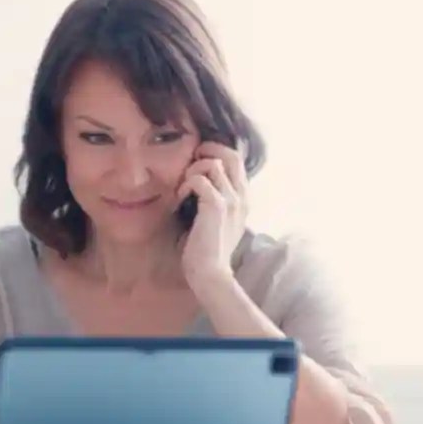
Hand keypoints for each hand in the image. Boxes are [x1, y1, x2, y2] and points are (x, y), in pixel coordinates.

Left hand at [175, 141, 248, 293]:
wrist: (210, 273)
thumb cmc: (207, 249)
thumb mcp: (216, 220)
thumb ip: (216, 199)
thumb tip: (198, 181)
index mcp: (244, 198)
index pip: (237, 160)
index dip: (217, 152)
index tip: (197, 159)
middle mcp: (242, 196)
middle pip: (231, 155)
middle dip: (208, 151)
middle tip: (190, 161)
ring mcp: (232, 200)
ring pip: (213, 164)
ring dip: (192, 171)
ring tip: (182, 188)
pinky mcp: (217, 206)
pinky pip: (199, 179)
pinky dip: (185, 185)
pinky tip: (178, 199)